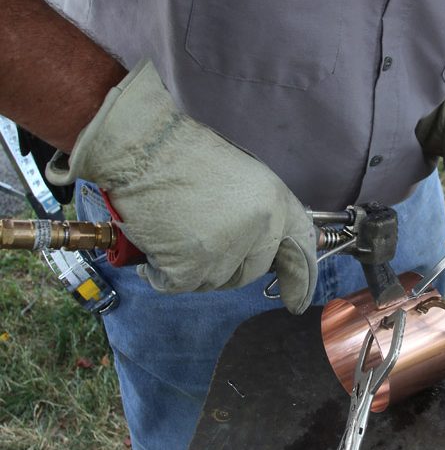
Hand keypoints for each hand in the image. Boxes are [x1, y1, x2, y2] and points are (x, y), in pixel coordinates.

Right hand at [46, 61, 315, 313]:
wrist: (140, 148)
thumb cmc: (181, 156)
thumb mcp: (240, 177)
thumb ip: (257, 213)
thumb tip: (258, 245)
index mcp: (274, 201)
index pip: (300, 248)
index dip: (300, 278)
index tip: (297, 301)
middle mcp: (258, 229)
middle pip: (251, 271)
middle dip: (227, 264)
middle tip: (198, 238)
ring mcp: (225, 252)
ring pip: (214, 281)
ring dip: (192, 267)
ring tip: (173, 231)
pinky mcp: (191, 268)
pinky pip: (179, 285)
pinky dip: (161, 273)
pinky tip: (153, 247)